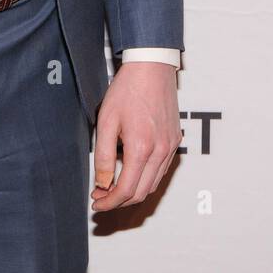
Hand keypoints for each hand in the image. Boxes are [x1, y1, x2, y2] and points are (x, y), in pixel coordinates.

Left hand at [91, 62, 181, 212]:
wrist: (152, 68)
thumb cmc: (127, 90)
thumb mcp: (106, 121)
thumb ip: (103, 155)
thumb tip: (102, 182)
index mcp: (141, 148)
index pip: (126, 190)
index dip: (109, 202)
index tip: (96, 203)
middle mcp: (160, 152)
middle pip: (141, 193)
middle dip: (119, 201)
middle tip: (100, 196)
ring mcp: (171, 147)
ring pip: (153, 185)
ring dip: (133, 191)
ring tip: (112, 186)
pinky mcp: (175, 141)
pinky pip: (161, 171)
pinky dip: (145, 179)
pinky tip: (131, 172)